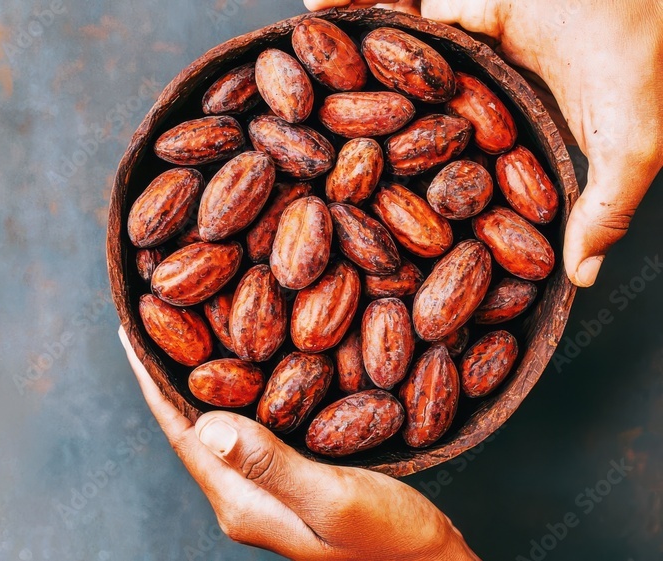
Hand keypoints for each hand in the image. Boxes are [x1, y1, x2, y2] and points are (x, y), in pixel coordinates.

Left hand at [119, 327, 478, 560]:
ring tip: (195, 327)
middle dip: (171, 371)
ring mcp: (265, 490)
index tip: (131, 330)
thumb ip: (271, 464)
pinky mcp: (291, 479)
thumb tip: (206, 424)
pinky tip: (254, 361)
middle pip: (192, 424)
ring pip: (220, 423)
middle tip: (161, 315)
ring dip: (204, 377)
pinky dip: (243, 389)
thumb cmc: (391, 542)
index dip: (152, 379)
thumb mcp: (333, 500)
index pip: (180, 432)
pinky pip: (253, 426)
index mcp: (240, 501)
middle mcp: (242, 496)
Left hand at [307, 0, 662, 286]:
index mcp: (493, 135)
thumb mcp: (631, 142)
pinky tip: (316, 5)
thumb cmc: (645, 49)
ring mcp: (449, 45)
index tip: (344, 219)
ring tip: (283, 82)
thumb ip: (603, 207)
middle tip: (290, 153)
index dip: (392, 193)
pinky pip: (389, 1)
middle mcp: (463, 93)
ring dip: (332, 65)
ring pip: (378, 60)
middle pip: (389, 117)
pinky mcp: (445, 1)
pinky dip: (352, 1)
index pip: (434, 173)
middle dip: (340, 131)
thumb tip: (580, 276)